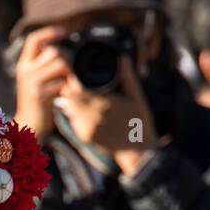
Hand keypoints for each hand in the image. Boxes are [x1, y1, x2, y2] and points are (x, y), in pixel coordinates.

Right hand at [13, 25, 71, 139]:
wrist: (29, 127)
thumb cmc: (39, 104)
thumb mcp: (40, 80)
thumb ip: (47, 66)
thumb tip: (64, 51)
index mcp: (24, 65)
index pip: (34, 39)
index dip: (50, 32)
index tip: (65, 32)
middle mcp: (25, 70)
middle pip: (54, 51)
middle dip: (68, 60)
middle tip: (70, 75)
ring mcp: (30, 82)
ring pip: (60, 64)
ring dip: (70, 74)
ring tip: (68, 86)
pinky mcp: (38, 94)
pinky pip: (61, 82)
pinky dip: (68, 89)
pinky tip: (64, 97)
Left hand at [55, 55, 158, 172]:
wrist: (137, 150)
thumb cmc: (140, 122)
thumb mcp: (137, 98)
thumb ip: (128, 78)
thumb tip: (123, 58)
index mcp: (104, 105)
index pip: (78, 89)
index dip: (74, 80)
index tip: (78, 75)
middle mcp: (92, 118)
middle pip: (70, 98)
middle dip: (71, 90)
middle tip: (76, 84)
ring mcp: (87, 129)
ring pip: (69, 109)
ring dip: (72, 101)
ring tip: (81, 96)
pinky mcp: (85, 137)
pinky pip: (73, 120)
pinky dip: (75, 113)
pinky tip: (84, 109)